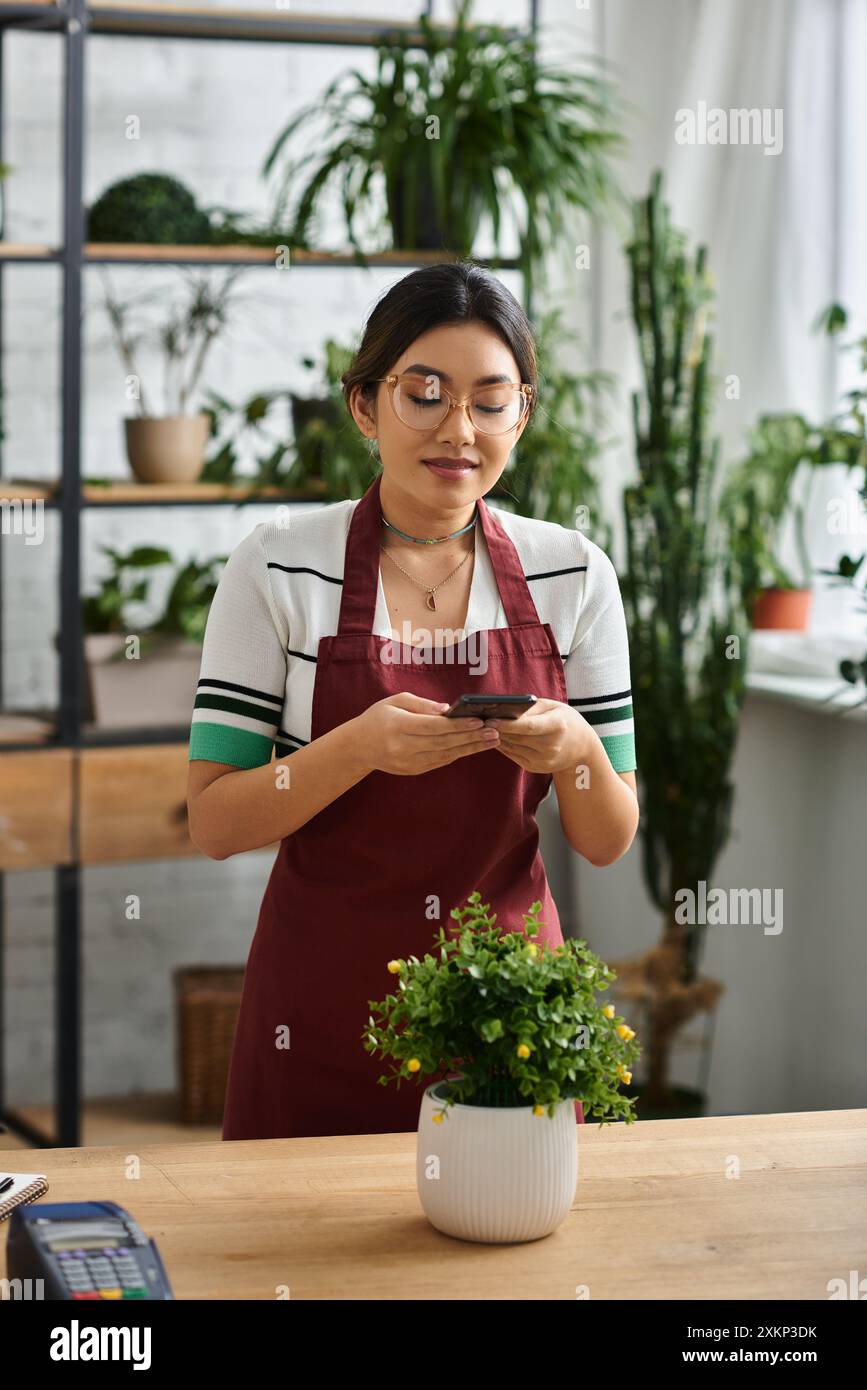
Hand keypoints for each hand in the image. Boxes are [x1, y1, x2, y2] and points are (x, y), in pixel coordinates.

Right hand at [351, 691, 499, 775]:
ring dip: (470, 748)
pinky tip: (473, 747)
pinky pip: (439, 762)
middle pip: (443, 743)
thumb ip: (422, 704)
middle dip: (471, 737)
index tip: (479, 720)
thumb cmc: (379, 717)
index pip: (433, 727)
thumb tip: (448, 710)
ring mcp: (407, 762)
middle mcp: (402, 747)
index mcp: (398, 726)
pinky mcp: (412, 771)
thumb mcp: (395, 701)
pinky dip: (458, 754)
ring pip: (445, 755)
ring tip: (491, 740)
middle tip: (494, 731)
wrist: (358, 746)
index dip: (457, 725)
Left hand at [484, 699, 590, 773]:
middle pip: (517, 738)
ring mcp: (544, 760)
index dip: (507, 724)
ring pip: (512, 747)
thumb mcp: (552, 707)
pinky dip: (503, 746)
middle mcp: (551, 746)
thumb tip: (502, 708)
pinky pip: (513, 755)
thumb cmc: (564, 720)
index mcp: (557, 726)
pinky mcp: (536, 768)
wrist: (581, 747)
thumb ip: (529, 707)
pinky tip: (494, 737)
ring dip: (496, 738)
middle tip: (478, 721)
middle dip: (496, 730)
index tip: (489, 718)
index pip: (528, 727)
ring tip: (482, 728)